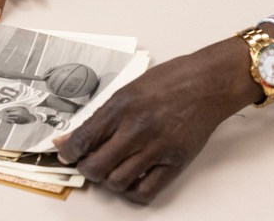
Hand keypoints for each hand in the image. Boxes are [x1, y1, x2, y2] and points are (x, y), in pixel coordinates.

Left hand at [53, 39, 260, 203]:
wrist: (207, 82)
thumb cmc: (170, 81)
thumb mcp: (129, 89)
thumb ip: (100, 115)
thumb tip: (71, 137)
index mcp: (121, 106)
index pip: (82, 140)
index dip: (68, 153)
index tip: (66, 155)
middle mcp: (136, 128)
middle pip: (96, 167)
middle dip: (87, 169)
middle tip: (90, 163)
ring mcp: (156, 147)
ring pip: (117, 182)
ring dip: (109, 180)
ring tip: (113, 169)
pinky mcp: (175, 162)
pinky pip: (145, 191)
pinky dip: (133, 192)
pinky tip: (133, 179)